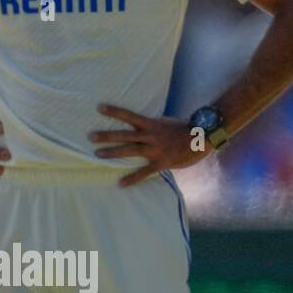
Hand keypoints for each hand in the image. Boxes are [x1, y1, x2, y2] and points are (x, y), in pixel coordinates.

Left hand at [89, 104, 211, 186]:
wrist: (203, 138)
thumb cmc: (185, 129)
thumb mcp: (166, 123)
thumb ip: (152, 126)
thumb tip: (141, 125)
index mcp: (151, 124)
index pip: (129, 116)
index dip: (114, 111)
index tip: (99, 108)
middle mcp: (150, 136)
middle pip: (124, 135)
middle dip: (106, 136)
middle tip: (90, 136)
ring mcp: (155, 149)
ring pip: (129, 151)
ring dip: (112, 153)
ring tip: (97, 154)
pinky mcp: (161, 162)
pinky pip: (144, 172)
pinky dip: (132, 178)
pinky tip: (120, 184)